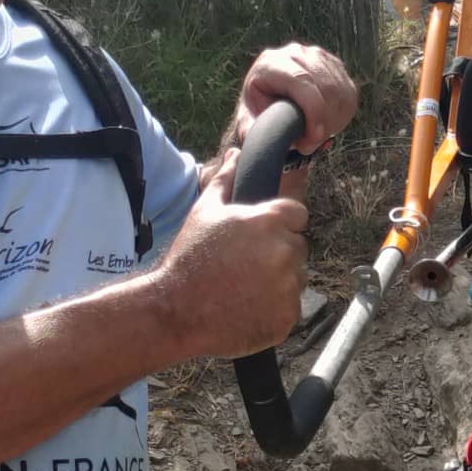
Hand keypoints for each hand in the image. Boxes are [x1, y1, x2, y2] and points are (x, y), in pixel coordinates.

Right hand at [153, 152, 309, 359]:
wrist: (174, 311)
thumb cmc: (188, 258)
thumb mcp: (204, 212)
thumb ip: (227, 180)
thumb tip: (237, 154)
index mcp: (271, 220)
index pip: (297, 214)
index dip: (279, 224)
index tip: (257, 238)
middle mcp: (286, 250)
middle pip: (297, 246)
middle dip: (277, 253)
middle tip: (243, 265)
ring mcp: (289, 286)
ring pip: (296, 278)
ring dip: (278, 281)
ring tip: (241, 287)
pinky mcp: (288, 316)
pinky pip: (290, 307)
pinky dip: (274, 309)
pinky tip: (245, 307)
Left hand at [232, 43, 357, 157]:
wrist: (269, 97)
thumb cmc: (258, 112)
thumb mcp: (249, 123)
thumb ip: (254, 131)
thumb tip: (266, 140)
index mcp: (271, 63)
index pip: (302, 81)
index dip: (313, 111)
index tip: (314, 138)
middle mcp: (296, 53)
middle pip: (326, 88)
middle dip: (324, 123)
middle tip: (311, 145)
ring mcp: (318, 56)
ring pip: (340, 92)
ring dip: (334, 121)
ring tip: (316, 136)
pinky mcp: (335, 65)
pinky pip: (349, 94)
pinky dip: (342, 116)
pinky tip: (327, 126)